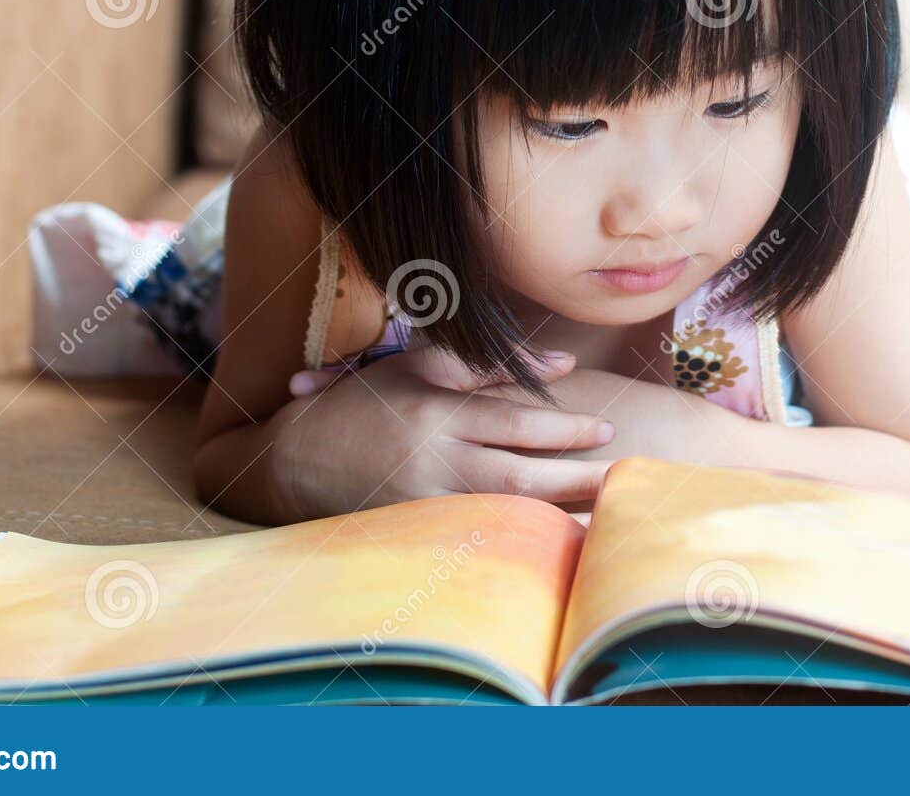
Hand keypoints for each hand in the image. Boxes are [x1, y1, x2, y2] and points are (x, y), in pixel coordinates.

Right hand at [272, 351, 615, 517]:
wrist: (291, 461)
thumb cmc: (364, 404)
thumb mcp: (421, 370)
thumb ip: (493, 366)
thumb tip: (564, 364)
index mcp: (435, 412)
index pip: (513, 422)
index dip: (564, 428)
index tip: (607, 429)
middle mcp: (431, 460)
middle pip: (518, 473)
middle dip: (575, 477)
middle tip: (619, 478)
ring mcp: (421, 504)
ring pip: (503, 512)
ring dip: (556, 516)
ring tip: (602, 515)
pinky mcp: (413, 535)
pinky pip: (476, 539)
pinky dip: (518, 541)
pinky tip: (551, 544)